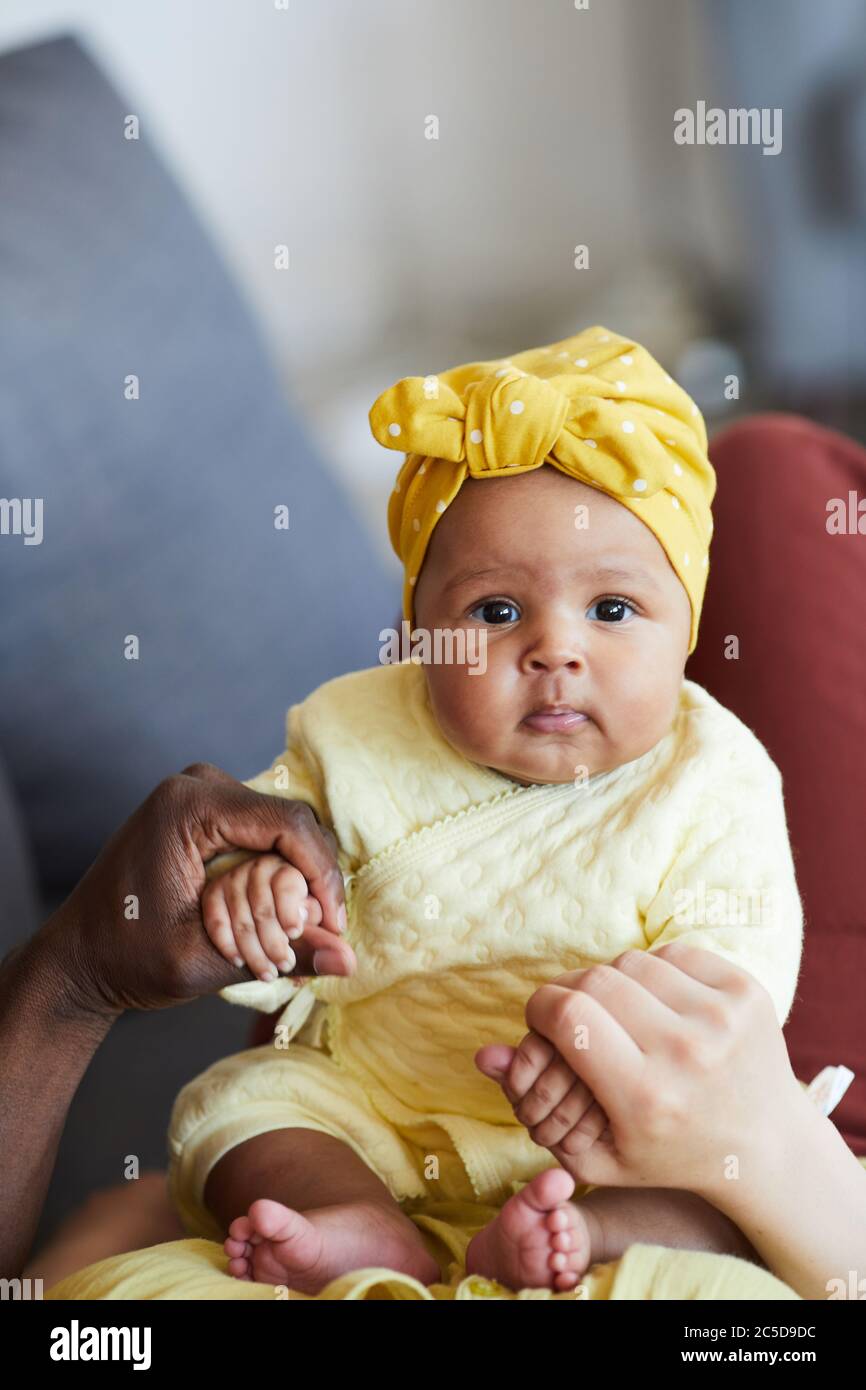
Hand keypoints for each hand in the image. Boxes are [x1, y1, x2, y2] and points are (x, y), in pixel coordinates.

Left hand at [38, 762, 356, 1018]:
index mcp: (188, 807)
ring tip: (303, 928)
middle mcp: (196, 785)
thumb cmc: (127, 958)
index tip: (334, 923)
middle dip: (312, 878)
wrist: (79, 957)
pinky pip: (261, 831)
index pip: (287, 822)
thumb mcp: (205, 960)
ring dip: (297, 876)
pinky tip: (281, 911)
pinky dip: (277, 870)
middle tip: (323, 932)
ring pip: (281, 826)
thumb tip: (349, 960)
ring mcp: (199, 793)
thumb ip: (282, 953)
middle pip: (289, 821)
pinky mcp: (203, 811)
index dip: (322, 873)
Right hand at [202, 852, 323, 981]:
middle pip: (264, 907)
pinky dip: (228, 946)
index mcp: (292, 867)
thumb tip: (348, 964)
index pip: (289, 882)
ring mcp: (233, 879)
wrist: (250, 928)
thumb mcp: (306, 938)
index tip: (295, 933)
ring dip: (255, 952)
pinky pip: (216, 921)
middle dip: (275, 943)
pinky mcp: (211, 894)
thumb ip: (321, 948)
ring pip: (242, 919)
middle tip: (284, 964)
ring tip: (268, 973)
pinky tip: (239, 962)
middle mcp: (260, 866)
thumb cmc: (289, 930)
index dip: (291, 910)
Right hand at [477, 943, 804, 1201]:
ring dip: (614, 982)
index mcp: (645, 1096)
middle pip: (595, 981)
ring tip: (622, 1015)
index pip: (569, 1015)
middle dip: (572, 993)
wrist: (766, 1148)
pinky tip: (661, 1005)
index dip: (541, 1007)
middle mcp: (687, 1051)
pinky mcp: (747, 991)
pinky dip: (656, 972)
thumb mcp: (596, 1150)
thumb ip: (532, 1103)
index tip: (541, 1018)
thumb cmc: (670, 1154)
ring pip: (631, 961)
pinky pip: (673, 952)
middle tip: (577, 1017)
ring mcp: (722, 1016)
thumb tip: (483, 1054)